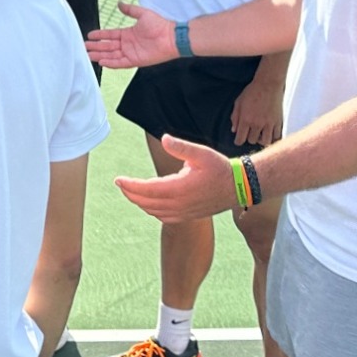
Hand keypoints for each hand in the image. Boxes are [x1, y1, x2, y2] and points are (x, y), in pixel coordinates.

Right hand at [85, 2, 177, 68]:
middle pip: (107, 46)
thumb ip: (130, 10)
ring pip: (111, 55)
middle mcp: (127, 44)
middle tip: (84, 47)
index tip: (89, 35)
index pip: (110, 35)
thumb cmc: (159, 24)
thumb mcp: (143, 14)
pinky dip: (110, 63)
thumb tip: (119, 3)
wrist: (171, 37)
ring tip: (88, 55)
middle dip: (95, 47)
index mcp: (128, 33)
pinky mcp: (135, 61)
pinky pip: (120, 63)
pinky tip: (101, 62)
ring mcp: (130, 53)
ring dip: (99, 55)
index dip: (100, 35)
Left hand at [115, 135, 236, 222]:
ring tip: (131, 191)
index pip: (146, 189)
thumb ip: (181, 147)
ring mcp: (183, 212)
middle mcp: (179, 204)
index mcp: (179, 188)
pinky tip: (149, 204)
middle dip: (130, 193)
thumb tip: (165, 139)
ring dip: (139, 202)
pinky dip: (151, 210)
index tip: (118, 179)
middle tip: (121, 184)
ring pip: (153, 211)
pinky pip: (163, 217)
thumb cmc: (220, 169)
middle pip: (145, 202)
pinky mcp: (187, 216)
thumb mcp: (202, 153)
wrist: (239, 187)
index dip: (130, 185)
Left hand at [229, 74, 283, 147]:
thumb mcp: (238, 102)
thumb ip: (235, 117)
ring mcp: (269, 124)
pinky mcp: (278, 122)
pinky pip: (276, 136)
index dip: (238, 141)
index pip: (240, 139)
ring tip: (260, 134)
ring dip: (261, 140)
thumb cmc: (252, 92)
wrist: (268, 84)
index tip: (239, 139)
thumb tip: (234, 130)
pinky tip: (269, 132)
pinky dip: (273, 137)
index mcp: (245, 119)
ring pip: (265, 142)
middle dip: (249, 138)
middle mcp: (257, 124)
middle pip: (252, 141)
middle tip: (250, 132)